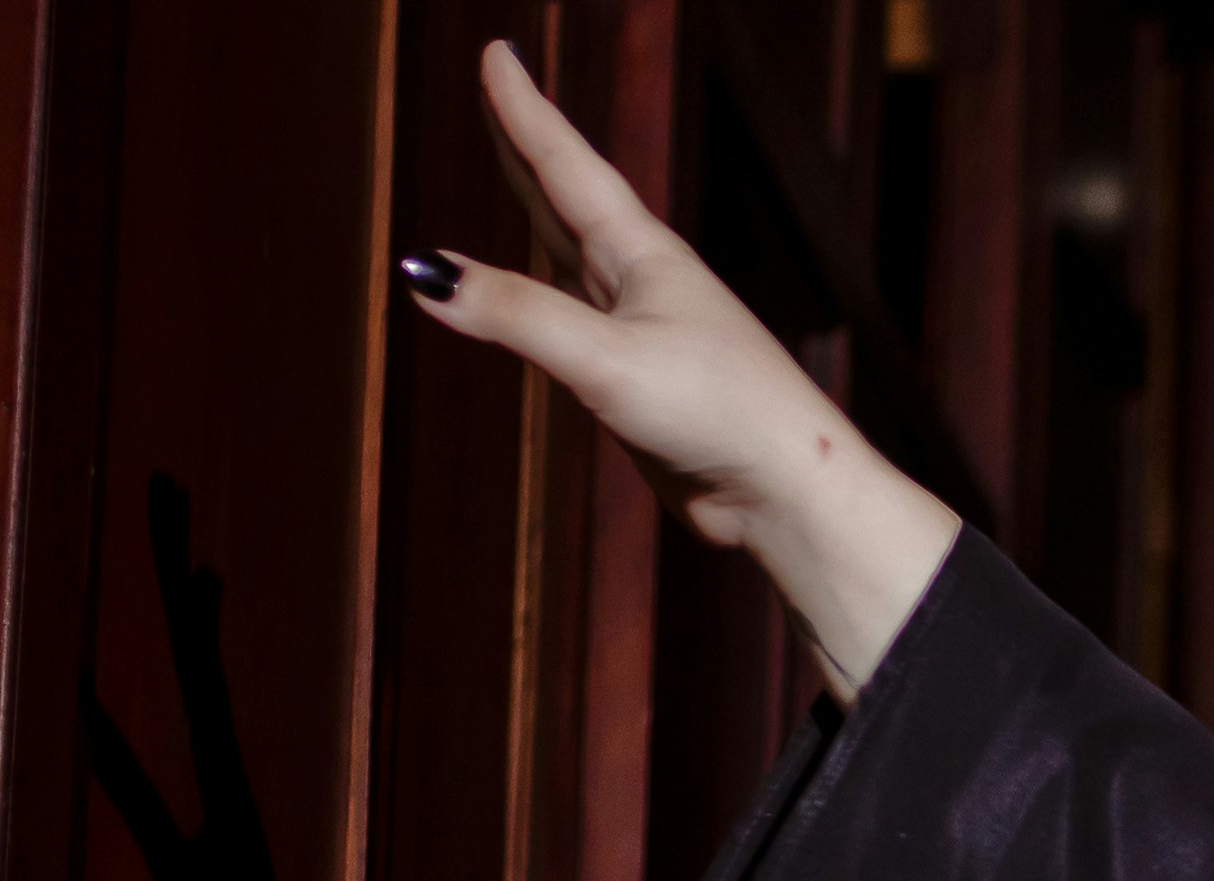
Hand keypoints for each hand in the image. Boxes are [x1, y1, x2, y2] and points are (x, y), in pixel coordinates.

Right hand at [406, 41, 956, 694]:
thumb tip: (425, 275)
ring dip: (533, 216)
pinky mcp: (642, 385)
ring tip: (508, 175)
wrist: (788, 493)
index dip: (526, 112)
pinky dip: (535, 299)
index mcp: (644, 256)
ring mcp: (645, 334)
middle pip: (569, 200)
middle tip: (499, 93)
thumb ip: (518, 315)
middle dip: (528, 147)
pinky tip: (530, 301)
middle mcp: (645, 284)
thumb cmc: (721, 413)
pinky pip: (571, 323)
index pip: (568, 166)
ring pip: (571, 258)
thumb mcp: (606, 358)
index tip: (498, 54)